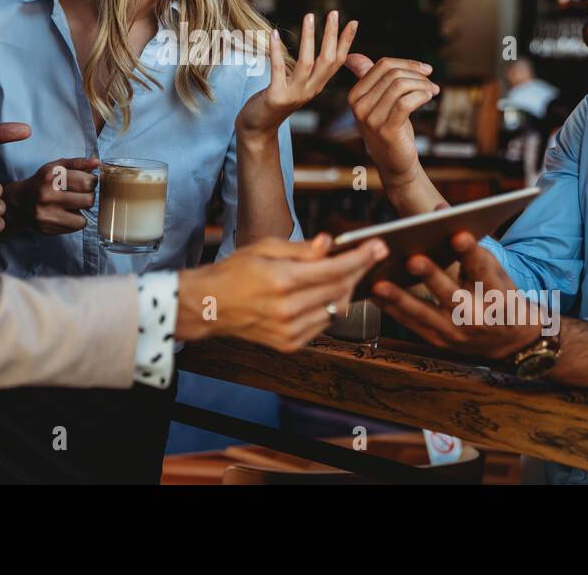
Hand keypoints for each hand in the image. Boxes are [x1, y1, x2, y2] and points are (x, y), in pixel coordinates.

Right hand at [3, 157, 98, 234]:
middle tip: (82, 194)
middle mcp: (47, 195)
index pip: (87, 182)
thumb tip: (97, 162)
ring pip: (83, 219)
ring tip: (74, 205)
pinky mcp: (47, 228)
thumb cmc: (42, 182)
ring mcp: (47, 214)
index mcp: (51, 176)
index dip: (92, 182)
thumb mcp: (56, 167)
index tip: (88, 181)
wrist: (19, 202)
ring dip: (82, 212)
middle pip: (88, 200)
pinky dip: (75, 221)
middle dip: (89, 196)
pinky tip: (66, 214)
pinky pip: (74, 228)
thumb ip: (77, 163)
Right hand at [175, 234, 388, 350]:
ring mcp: (290, 330)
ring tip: (348, 271)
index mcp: (282, 281)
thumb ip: (301, 249)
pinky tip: (327, 292)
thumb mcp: (265, 248)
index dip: (360, 256)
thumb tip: (330, 243)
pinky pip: (324, 324)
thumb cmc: (235, 271)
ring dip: (347, 288)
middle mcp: (288, 309)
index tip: (377, 246)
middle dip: (360, 269)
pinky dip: (331, 306)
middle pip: (341, 288)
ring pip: (337, 308)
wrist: (209, 306)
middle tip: (372, 255)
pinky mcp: (290, 343)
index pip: (334, 269)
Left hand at [235, 11, 357, 137]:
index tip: (353, 22)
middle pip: (327, 60)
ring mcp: (294, 94)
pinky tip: (275, 33)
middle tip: (333, 12)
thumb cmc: (274, 101)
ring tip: (309, 16)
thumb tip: (310, 46)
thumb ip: (304, 71)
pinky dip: (277, 51)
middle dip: (332, 35)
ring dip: (309, 38)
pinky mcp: (276, 97)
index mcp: (316, 86)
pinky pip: (278, 69)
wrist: (257, 129)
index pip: (337, 62)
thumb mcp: (295, 85)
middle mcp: (310, 90)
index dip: (346, 42)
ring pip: (307, 63)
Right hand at [344, 54, 438, 186]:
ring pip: (400, 86)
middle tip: (431, 82)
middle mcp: (359, 106)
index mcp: (355, 95)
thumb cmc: (389, 127)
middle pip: (392, 74)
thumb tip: (351, 56)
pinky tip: (429, 97)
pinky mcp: (387, 130)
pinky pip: (406, 102)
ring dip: (422, 85)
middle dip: (417, 74)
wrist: (394, 162)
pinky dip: (421, 96)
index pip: (382, 65)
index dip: (407, 63)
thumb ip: (366, 78)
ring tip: (433, 91)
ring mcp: (371, 119)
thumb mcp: (377, 101)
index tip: (425, 69)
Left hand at [370, 231, 544, 359]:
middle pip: (452, 295)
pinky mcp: (439, 342)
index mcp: (498, 296)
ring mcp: (457, 333)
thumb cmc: (499, 294)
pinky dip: (392, 309)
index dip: (471, 253)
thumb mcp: (496, 273)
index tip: (458, 234)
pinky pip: (412, 324)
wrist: (509, 340)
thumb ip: (470, 248)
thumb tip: (439, 212)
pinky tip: (375, 294)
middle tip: (413, 259)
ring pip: (425, 314)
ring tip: (378, 283)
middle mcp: (478, 317)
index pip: (484, 271)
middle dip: (432, 277)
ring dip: (400, 298)